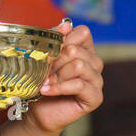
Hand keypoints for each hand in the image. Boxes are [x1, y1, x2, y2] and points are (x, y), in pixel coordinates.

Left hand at [24, 18, 103, 135]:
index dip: (63, 41)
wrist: (38, 111)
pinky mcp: (95, 97)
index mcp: (85, 50)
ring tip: (46, 83)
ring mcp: (97, 80)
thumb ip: (55, 39)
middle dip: (56, 62)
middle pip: (76, 50)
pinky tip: (48, 91)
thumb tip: (66, 25)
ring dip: (57, 75)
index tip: (49, 54)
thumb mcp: (46, 56)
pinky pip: (79, 84)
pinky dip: (60, 87)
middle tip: (45, 73)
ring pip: (79, 65)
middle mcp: (94, 63)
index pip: (83, 33)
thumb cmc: (42, 83)